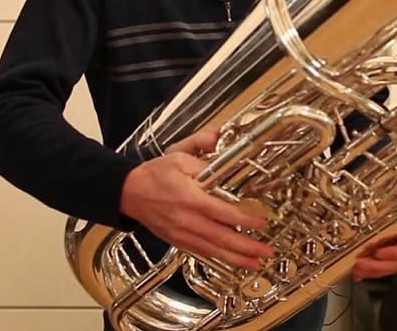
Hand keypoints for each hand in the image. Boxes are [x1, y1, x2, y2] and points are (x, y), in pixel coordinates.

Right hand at [119, 127, 273, 269]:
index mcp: (190, 197)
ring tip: (257, 263)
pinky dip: (220, 259)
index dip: (244, 219)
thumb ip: (200, 146)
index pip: (222, 211)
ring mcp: (182, 233)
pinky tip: (234, 262)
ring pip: (213, 250)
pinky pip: (202, 253)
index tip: (262, 222)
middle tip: (268, 251)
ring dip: (237, 258)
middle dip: (246, 247)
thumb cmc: (154, 173)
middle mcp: (187, 219)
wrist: (128, 193)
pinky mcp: (178, 241)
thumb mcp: (178, 154)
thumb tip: (219, 135)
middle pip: (221, 237)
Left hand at [352, 171, 396, 281]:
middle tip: (362, 262)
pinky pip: (376, 266)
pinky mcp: (380, 252)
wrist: (391, 196)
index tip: (380, 251)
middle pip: (396, 262)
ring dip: (371, 270)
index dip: (396, 252)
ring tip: (357, 268)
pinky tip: (355, 272)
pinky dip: (366, 271)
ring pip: (386, 266)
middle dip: (379, 266)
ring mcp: (392, 248)